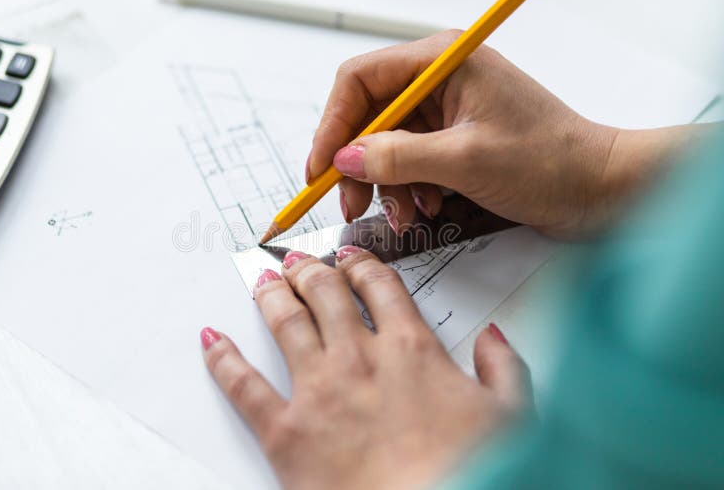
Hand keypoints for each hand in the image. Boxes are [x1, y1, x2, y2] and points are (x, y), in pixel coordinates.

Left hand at [201, 247, 531, 489]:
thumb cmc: (471, 476)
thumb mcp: (515, 419)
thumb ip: (506, 370)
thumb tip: (495, 337)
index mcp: (411, 351)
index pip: (382, 288)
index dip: (363, 267)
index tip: (352, 259)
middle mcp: (359, 359)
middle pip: (327, 295)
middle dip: (311, 272)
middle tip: (299, 261)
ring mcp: (318, 391)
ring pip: (286, 323)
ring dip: (272, 296)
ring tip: (263, 280)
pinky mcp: (285, 431)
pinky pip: (244, 386)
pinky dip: (223, 360)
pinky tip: (211, 341)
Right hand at [307, 30, 620, 238]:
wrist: (601, 189)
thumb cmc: (551, 163)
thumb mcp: (465, 161)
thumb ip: (397, 156)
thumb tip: (345, 158)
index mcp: (444, 61)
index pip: (360, 80)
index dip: (332, 125)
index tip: (320, 169)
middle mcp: (441, 79)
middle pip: (369, 115)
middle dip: (358, 163)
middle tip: (351, 204)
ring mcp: (449, 110)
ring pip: (387, 143)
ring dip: (386, 183)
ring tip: (402, 215)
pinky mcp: (456, 138)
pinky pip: (410, 160)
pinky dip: (409, 188)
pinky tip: (425, 207)